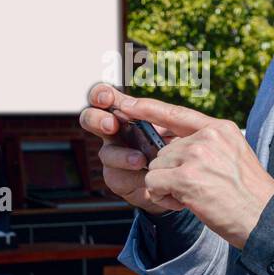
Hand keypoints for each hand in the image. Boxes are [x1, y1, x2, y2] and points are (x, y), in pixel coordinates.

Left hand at [80, 83, 273, 248]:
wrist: (265, 219)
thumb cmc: (249, 195)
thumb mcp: (233, 156)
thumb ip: (205, 146)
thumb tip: (170, 147)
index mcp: (220, 128)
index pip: (177, 114)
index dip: (149, 109)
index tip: (129, 104)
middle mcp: (207, 137)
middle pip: (163, 150)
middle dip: (170, 173)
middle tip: (195, 189)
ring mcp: (196, 155)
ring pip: (155, 167)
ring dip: (166, 187)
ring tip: (194, 197)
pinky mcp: (186, 177)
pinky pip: (152, 183)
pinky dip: (162, 198)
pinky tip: (185, 204)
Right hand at [80, 83, 184, 215]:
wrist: (184, 180)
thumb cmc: (182, 147)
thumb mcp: (181, 126)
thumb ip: (164, 114)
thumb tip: (136, 107)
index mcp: (126, 113)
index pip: (104, 97)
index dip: (100, 95)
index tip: (108, 99)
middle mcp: (115, 132)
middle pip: (90, 119)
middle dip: (97, 119)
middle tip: (111, 125)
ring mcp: (114, 156)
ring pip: (105, 152)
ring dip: (121, 155)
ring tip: (140, 159)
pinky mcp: (118, 178)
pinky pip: (118, 176)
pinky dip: (135, 176)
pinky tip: (149, 176)